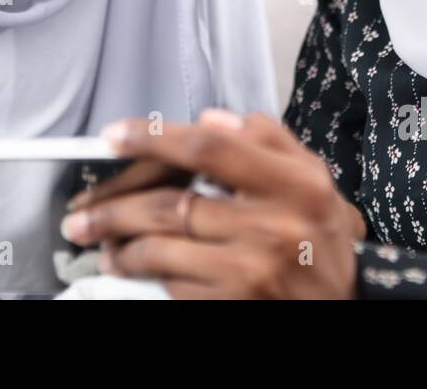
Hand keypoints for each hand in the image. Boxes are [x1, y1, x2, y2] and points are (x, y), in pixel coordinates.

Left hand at [62, 109, 362, 298]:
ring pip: (161, 251)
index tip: (113, 134)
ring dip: (117, 247)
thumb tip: (208, 120)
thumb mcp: (312, 176)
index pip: (208, 148)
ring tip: (98, 242)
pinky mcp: (234, 306)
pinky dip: (148, 276)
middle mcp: (272, 226)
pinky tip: (132, 268)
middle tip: (78, 212)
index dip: (153, 137)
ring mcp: (252, 272)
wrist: (348, 302)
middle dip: (111, 208)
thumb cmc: (321, 235)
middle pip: (170, 205)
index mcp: (292, 184)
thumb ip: (266, 138)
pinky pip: (174, 287)